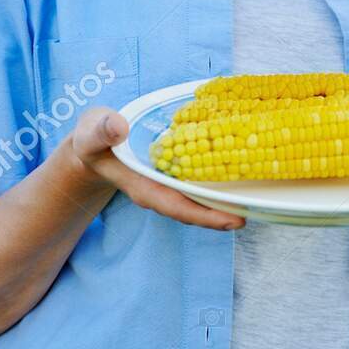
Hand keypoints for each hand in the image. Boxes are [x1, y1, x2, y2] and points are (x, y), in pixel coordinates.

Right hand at [61, 106, 245, 229]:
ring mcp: (167, 186)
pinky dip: (217, 183)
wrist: (94, 143)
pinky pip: (197, 184)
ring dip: (224, 202)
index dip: (204, 215)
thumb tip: (119, 127)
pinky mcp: (173, 176)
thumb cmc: (94, 138)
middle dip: (223, 214)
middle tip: (255, 214)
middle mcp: (159, 191)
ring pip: (198, 199)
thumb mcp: (93, 131)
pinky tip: (238, 176)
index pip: (176, 206)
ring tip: (253, 201)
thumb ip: (103, 131)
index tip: (233, 221)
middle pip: (194, 209)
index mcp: (142, 186)